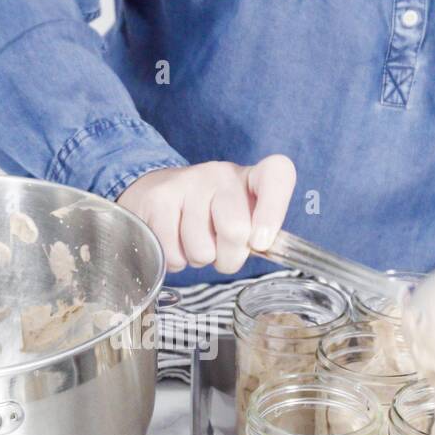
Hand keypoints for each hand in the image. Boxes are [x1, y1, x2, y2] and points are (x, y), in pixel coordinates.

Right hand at [116, 155, 295, 272]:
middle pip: (235, 230)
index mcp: (250, 178)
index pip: (278, 174)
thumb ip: (257, 236)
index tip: (260, 242)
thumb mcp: (240, 220)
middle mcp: (222, 174)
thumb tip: (262, 246)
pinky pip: (174, 253)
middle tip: (220, 251)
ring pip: (202, 249)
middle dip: (228, 258)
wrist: (156, 195)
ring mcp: (189, 182)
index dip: (272, 213)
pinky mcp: (159, 198)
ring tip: (192, 242)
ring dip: (198, 259)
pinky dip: (175, 261)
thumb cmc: (209, 216)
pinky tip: (173, 242)